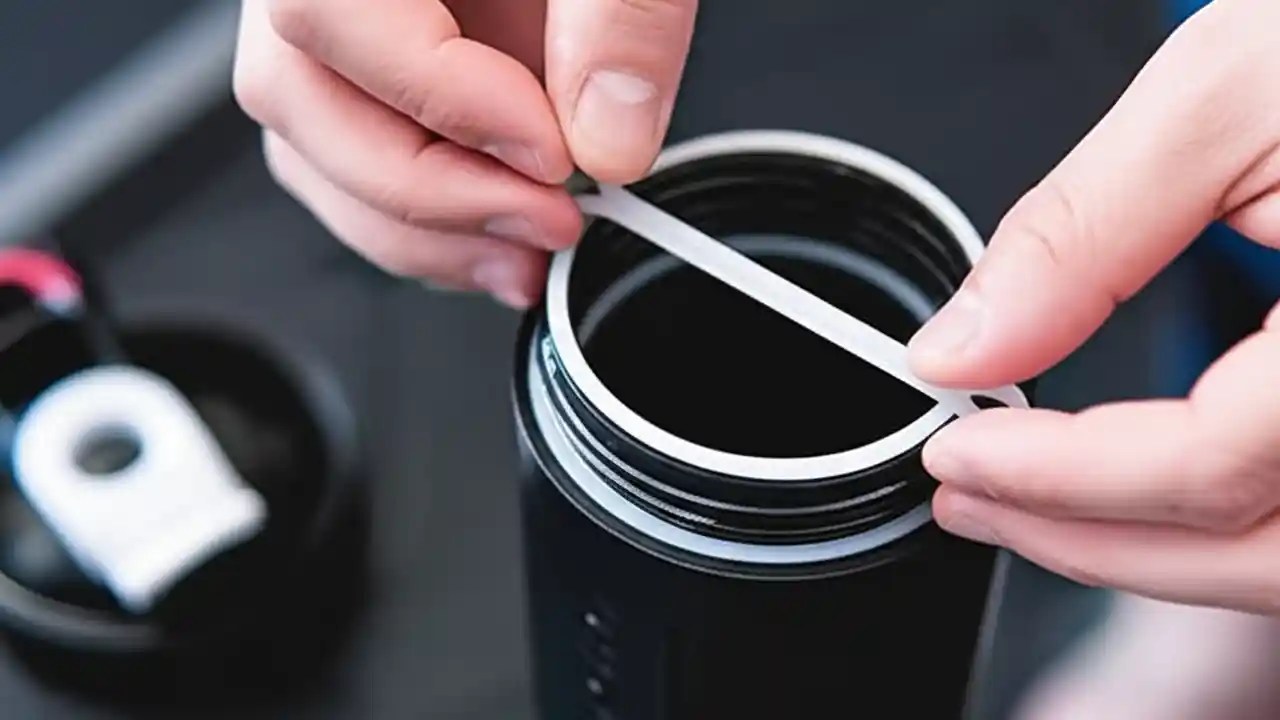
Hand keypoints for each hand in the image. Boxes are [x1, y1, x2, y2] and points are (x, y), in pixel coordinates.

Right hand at [233, 0, 696, 307]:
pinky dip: (422, 218)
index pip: (329, 7)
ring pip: (311, 144)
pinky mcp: (363, 59)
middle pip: (297, 94)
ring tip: (528, 254)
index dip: (441, 99)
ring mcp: (326, 10)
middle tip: (549, 222)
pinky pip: (348, 154)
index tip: (553, 154)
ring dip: (422, 228)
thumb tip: (608, 135)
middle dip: (432, 192)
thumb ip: (619, 11)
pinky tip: (498, 234)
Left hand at [906, 0, 1279, 614]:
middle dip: (1086, 539)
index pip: (1213, 464)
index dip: (1059, 477)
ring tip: (1030, 506)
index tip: (956, 448)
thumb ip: (1085, 233)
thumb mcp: (1233, 90)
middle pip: (1256, 551)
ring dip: (1148, 551)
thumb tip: (964, 345)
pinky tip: (1138, 491)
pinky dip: (1222, 524)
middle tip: (971, 496)